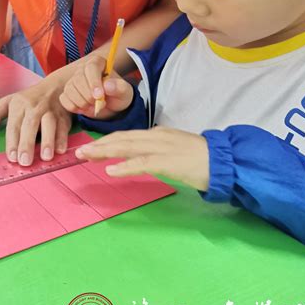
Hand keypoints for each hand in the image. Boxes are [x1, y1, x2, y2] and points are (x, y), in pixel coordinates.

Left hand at [0, 75, 71, 166]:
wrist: (55, 85)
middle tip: (25, 161)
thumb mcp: (10, 101)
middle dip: (27, 144)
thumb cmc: (30, 98)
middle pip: (30, 125)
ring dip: (48, 141)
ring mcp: (51, 111)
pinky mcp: (64, 116)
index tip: (11, 157)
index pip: (14, 125)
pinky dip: (63, 139)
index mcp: (19, 105)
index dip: (12, 142)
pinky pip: (63, 127)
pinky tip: (60, 150)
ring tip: (45, 157)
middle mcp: (35, 107)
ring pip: (49, 125)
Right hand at [59, 55, 133, 118]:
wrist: (111, 106)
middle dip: (88, 96)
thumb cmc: (118, 95)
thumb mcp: (125, 92)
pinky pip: (64, 99)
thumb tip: (107, 85)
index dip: (94, 82)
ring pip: (70, 90)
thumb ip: (119, 87)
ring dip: (82, 103)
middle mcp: (83, 69)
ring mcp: (73, 81)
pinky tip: (84, 109)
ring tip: (94, 107)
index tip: (99, 96)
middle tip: (99, 104)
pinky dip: (74, 107)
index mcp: (98, 63)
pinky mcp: (67, 92)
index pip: (91, 67)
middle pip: (78, 79)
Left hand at [75, 127, 209, 190]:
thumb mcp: (176, 148)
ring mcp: (162, 147)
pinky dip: (124, 166)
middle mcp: (157, 136)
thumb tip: (143, 154)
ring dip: (104, 151)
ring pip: (127, 147)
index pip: (128, 136)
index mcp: (158, 133)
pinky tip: (110, 171)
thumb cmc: (202, 158)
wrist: (224, 161)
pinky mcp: (168, 161)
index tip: (92, 147)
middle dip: (99, 145)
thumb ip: (159, 148)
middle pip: (122, 138)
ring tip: (86, 156)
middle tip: (80, 152)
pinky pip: (142, 163)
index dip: (108, 141)